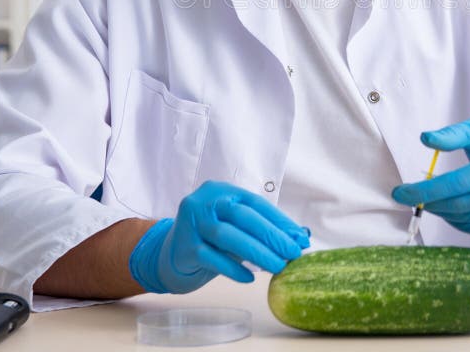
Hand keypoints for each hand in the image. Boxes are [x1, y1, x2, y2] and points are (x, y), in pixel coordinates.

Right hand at [129, 181, 309, 293]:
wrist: (169, 255)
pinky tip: (250, 278)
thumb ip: (261, 230)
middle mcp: (205, 201)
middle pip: (243, 217)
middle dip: (272, 236)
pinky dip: (233, 268)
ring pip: (228, 236)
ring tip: (278, 266)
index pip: (256, 203)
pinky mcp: (184, 246)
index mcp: (221, 191)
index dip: (279, 221)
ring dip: (257, 252)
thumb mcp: (234, 228)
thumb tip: (300, 237)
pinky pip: (212, 258)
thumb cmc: (210, 239)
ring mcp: (192, 223)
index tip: (299, 238)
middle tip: (293, 253)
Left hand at [391, 117, 469, 239]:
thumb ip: (454, 134)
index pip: (456, 184)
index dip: (425, 190)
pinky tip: (455, 205)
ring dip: (441, 210)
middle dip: (428, 202)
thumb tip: (426, 139)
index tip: (400, 192)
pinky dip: (458, 218)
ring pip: (463, 220)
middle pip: (457, 206)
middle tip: (408, 195)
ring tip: (432, 196)